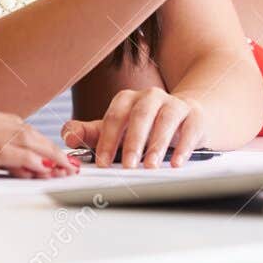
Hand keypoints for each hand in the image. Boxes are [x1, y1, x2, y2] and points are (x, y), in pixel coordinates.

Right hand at [0, 101, 77, 179]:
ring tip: (63, 167)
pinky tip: (44, 170)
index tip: (44, 146)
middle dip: (45, 144)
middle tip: (64, 159)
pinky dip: (31, 161)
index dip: (29, 134)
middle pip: (21, 128)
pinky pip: (9, 156)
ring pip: (21, 140)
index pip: (8, 120)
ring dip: (46, 154)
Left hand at [61, 88, 205, 167]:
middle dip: (132, 140)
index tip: (101, 162)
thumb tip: (67, 135)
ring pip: (166, 118)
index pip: (114, 116)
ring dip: (157, 143)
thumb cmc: (145, 127)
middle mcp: (151, 97)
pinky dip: (183, 146)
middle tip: (127, 165)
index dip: (107, 139)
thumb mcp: (118, 130)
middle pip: (140, 114)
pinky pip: (190, 127)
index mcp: (128, 99)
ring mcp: (175, 104)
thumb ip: (92, 133)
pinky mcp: (195, 115)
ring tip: (150, 165)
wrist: (184, 117)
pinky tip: (177, 163)